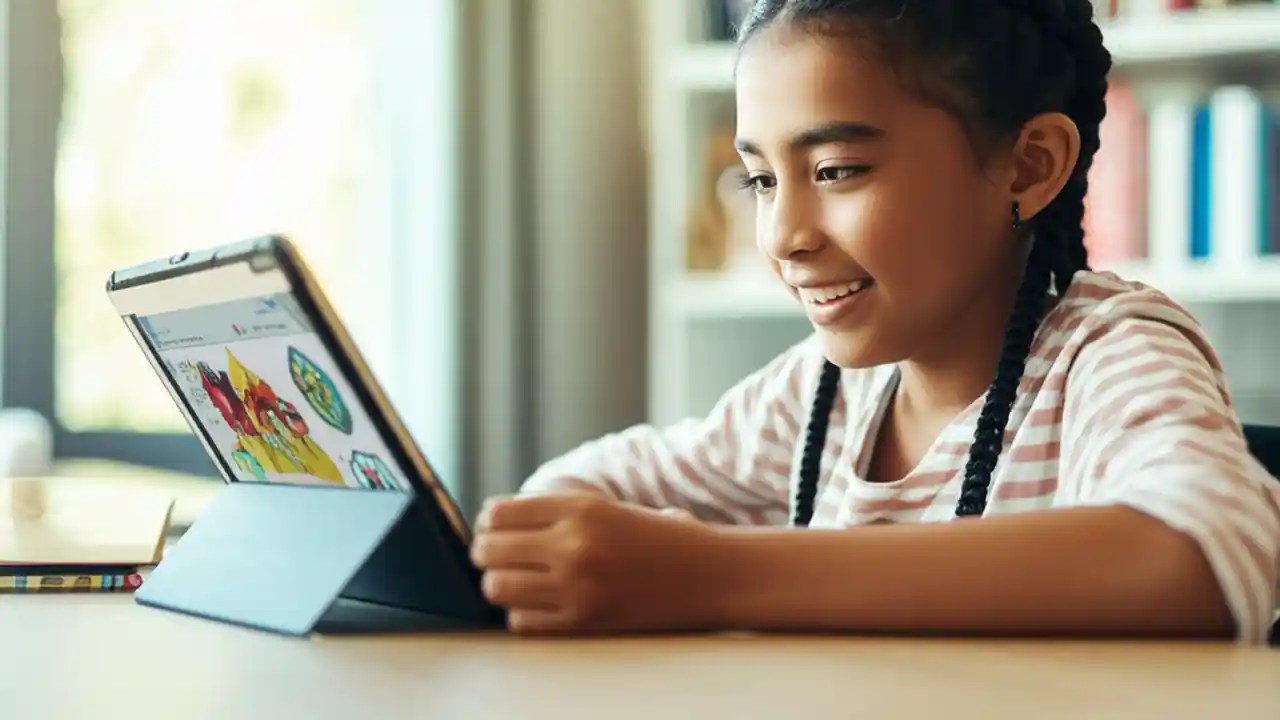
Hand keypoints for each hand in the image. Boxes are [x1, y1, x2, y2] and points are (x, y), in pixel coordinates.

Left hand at [471, 494, 723, 633]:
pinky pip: (522, 623)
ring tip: (515, 582)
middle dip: (486, 555)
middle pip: (489, 551)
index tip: (493, 529)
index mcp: (580, 508)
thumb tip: (497, 525)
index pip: (499, 513)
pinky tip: (538, 606)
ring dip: (500, 585)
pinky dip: (522, 616)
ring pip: (498, 589)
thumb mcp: (609, 509)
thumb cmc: (661, 538)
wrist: (712, 573)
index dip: (488, 523)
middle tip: (495, 557)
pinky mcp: (584, 622)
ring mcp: (577, 586)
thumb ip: (558, 514)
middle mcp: (573, 545)